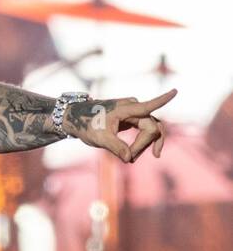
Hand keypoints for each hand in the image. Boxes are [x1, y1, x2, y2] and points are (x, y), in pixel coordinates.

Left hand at [62, 89, 176, 162]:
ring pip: (150, 130)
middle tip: (130, 159)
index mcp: (126, 109)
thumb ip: (116, 147)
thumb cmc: (86, 124)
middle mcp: (133, 108)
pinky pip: (144, 131)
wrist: (76, 119)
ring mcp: (133, 113)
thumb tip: (129, 159)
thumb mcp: (99, 138)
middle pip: (152, 127)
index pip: (148, 105)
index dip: (163, 100)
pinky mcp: (131, 119)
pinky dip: (141, 143)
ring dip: (145, 145)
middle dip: (145, 145)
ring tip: (130, 159)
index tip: (175, 91)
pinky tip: (133, 155)